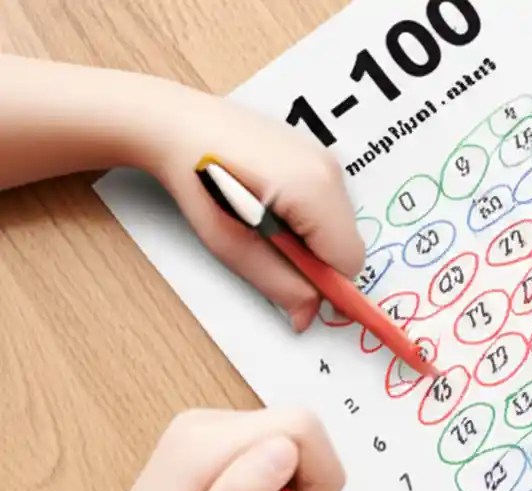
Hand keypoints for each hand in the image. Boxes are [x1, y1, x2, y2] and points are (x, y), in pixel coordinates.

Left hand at [103, 408, 345, 490]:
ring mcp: (213, 424)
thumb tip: (286, 449)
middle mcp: (211, 422)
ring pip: (292, 440)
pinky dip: (279, 483)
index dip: (319, 475)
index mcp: (208, 445)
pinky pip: (275, 446)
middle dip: (308, 485)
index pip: (300, 427)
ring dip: (293, 488)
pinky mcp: (218, 435)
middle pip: (300, 430)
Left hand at [133, 76, 365, 331]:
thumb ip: (279, 285)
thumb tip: (308, 319)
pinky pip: (331, 201)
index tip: (300, 289)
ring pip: (340, 223)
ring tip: (266, 222)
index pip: (349, 260)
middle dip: (318, 258)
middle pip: (348, 241)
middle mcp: (331, 171)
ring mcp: (327, 158)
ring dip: (313, 236)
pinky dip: (310, 215)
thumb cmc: (198, 183)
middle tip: (269, 249)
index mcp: (313, 192)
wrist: (177, 125)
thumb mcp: (233, 246)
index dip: (328, 283)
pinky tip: (272, 202)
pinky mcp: (318, 152)